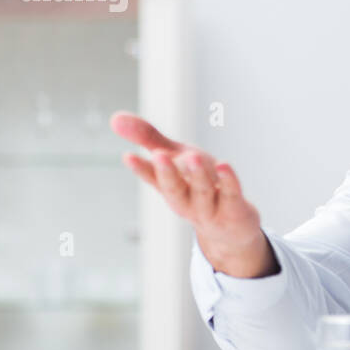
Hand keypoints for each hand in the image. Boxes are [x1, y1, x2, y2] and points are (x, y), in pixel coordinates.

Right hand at [109, 112, 276, 276]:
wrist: (232, 230)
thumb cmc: (201, 186)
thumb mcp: (176, 158)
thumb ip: (148, 138)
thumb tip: (115, 118)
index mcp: (170, 188)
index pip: (153, 178)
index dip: (142, 168)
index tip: (129, 156)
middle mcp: (186, 201)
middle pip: (174, 188)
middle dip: (166, 172)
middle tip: (158, 154)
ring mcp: (210, 209)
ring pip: (202, 192)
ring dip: (197, 175)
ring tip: (192, 155)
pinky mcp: (234, 210)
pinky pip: (230, 195)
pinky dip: (227, 181)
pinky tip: (224, 166)